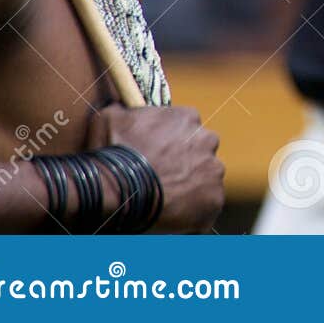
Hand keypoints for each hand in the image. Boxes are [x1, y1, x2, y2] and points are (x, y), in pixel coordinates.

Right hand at [87, 104, 224, 232]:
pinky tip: (170, 218)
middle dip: (184, 165)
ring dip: (189, 188)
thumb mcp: (108, 118)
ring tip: (163, 202)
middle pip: (199, 152)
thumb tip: (123, 104)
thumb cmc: (112, 154)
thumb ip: (124, 109)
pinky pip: (206, 206)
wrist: (118, 190)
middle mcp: (207, 140)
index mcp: (187, 118)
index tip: (156, 156)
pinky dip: (192, 213)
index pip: (186, 127)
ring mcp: (213, 171)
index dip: (169, 143)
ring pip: (204, 180)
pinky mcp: (214, 199)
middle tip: (160, 180)